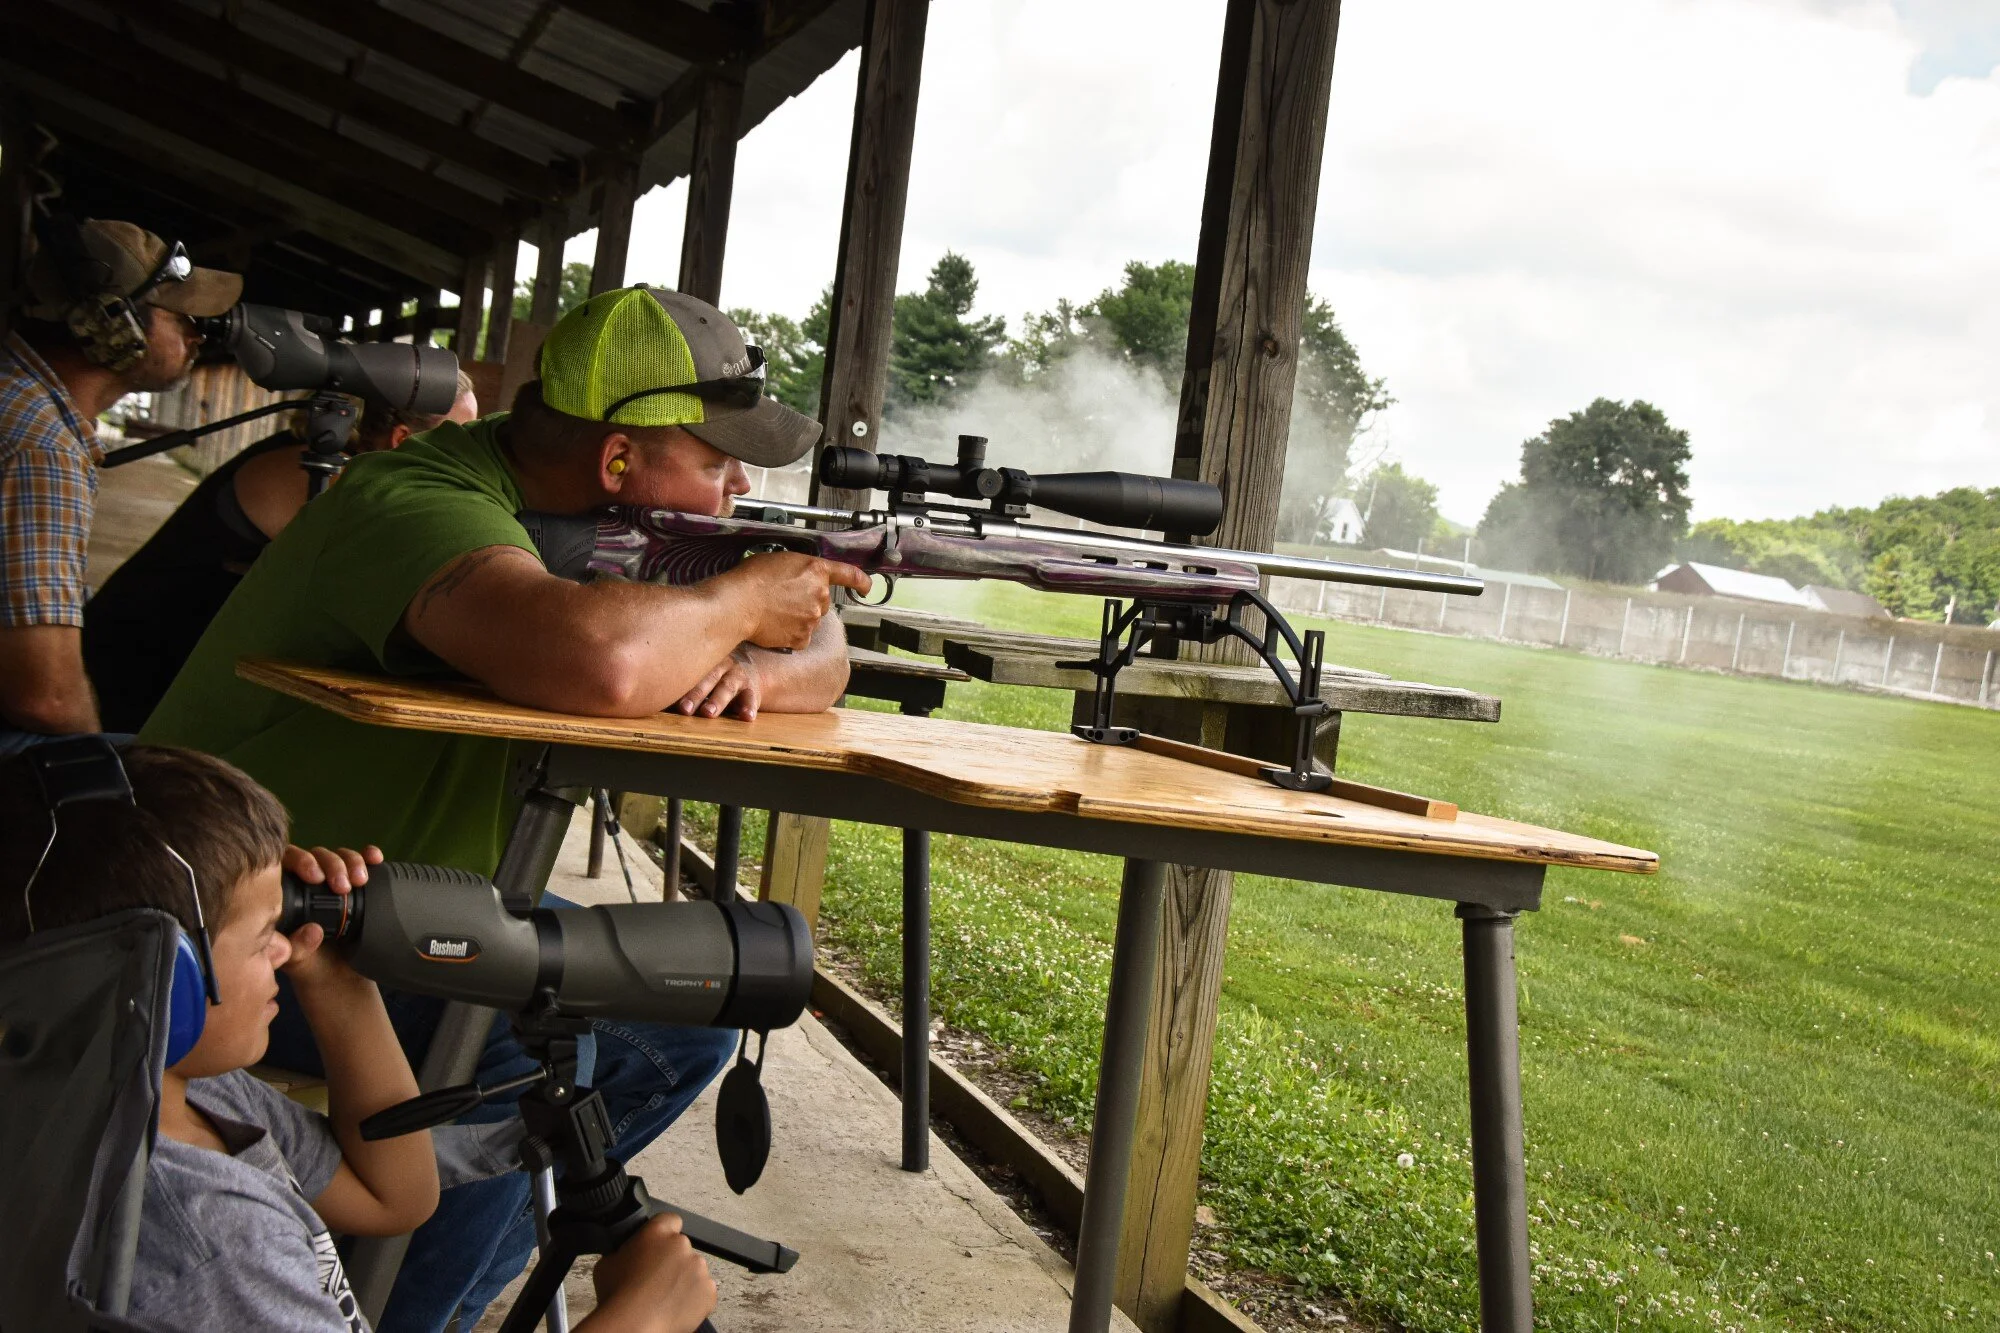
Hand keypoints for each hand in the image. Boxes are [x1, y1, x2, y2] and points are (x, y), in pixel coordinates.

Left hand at [280, 843, 382, 983]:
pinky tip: (374, 858)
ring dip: (351, 862)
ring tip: (360, 880)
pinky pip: (362, 860)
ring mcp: (333, 879)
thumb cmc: (310, 966)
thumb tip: (314, 929)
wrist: (338, 976)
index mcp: (284, 893)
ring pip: (339, 855)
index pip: (286, 861)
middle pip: (316, 854)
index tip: (315, 878)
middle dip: (332, 865)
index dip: (301, 861)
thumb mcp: (295, 960)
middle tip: (343, 886)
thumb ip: (296, 947)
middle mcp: (307, 881)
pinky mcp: (356, 881)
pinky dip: (368, 856)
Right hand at [580, 1213, 715, 1332]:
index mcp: (658, 1232)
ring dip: (683, 1281)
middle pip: (681, 1248)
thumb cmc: (617, 1298)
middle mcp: (682, 1245)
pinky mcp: (708, 1291)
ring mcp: (698, 1268)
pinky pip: (703, 1292)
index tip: (658, 1247)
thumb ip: (626, 1250)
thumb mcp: (608, 1262)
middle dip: (671, 1262)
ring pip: (693, 1271)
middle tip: (655, 1281)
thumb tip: (628, 1253)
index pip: (669, 1220)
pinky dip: (693, 1300)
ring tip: (662, 1299)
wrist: (632, 1326)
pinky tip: (674, 1308)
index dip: (663, 1234)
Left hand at [673, 648, 762, 719]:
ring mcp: (738, 676)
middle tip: (684, 709)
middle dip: (695, 694)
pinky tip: (747, 717)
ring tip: (709, 713)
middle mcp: (721, 665)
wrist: (756, 664)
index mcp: (705, 661)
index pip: (690, 672)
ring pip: (727, 688)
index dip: (679, 684)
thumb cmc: (716, 673)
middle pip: (707, 679)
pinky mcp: (752, 689)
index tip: (666, 696)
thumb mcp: (703, 669)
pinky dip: (749, 707)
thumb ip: (683, 680)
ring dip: (717, 701)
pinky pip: (751, 698)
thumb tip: (651, 697)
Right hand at [724, 553, 868, 650]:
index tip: (866, 587)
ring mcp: (813, 618)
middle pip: (820, 601)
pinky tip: (774, 625)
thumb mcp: (780, 561)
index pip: (849, 575)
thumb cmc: (752, 579)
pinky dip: (789, 634)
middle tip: (782, 599)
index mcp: (816, 571)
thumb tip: (800, 579)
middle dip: (805, 601)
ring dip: (796, 617)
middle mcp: (820, 595)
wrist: (739, 604)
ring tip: (773, 611)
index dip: (861, 581)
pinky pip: (800, 637)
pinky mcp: (802, 638)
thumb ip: (799, 570)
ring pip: (809, 619)